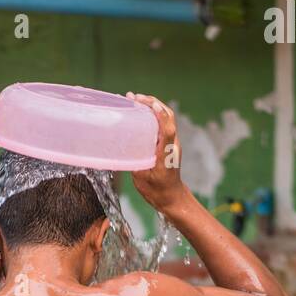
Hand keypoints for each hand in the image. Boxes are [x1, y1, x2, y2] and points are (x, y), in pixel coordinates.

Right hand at [128, 94, 185, 214]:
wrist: (171, 198)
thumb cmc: (157, 191)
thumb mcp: (142, 178)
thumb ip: (135, 161)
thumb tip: (123, 146)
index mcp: (166, 153)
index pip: (167, 129)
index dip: (159, 114)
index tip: (149, 103)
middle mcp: (172, 145)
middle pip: (168, 116)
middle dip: (152, 103)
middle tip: (134, 97)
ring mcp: (172, 143)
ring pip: (166, 118)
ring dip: (153, 106)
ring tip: (136, 100)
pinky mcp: (168, 144)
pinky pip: (163, 124)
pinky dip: (153, 115)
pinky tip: (140, 112)